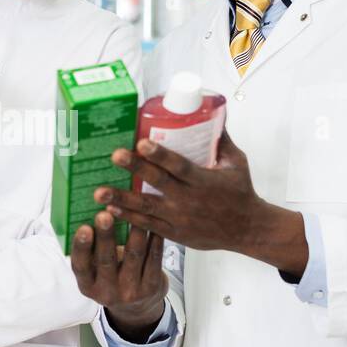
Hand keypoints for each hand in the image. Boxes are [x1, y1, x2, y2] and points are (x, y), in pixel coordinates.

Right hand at [70, 211, 167, 342]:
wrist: (137, 308)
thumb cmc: (111, 279)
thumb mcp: (96, 272)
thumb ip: (92, 251)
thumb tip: (92, 214)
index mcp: (88, 286)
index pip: (81, 267)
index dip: (81, 247)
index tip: (83, 227)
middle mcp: (108, 292)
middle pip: (107, 260)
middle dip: (106, 235)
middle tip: (105, 214)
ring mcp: (131, 292)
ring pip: (134, 255)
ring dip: (134, 230)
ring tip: (133, 209)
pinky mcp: (152, 287)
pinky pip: (154, 257)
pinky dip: (154, 238)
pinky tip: (153, 222)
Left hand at [96, 131, 308, 275]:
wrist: (248, 229)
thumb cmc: (241, 192)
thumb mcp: (236, 163)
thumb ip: (221, 140)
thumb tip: (214, 113)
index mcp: (203, 180)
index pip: (179, 166)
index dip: (160, 155)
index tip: (141, 143)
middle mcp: (189, 200)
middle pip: (157, 183)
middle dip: (135, 169)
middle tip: (114, 156)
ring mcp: (180, 219)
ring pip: (146, 208)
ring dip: (121, 199)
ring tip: (98, 192)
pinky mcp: (175, 233)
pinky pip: (148, 226)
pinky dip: (129, 218)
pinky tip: (110, 210)